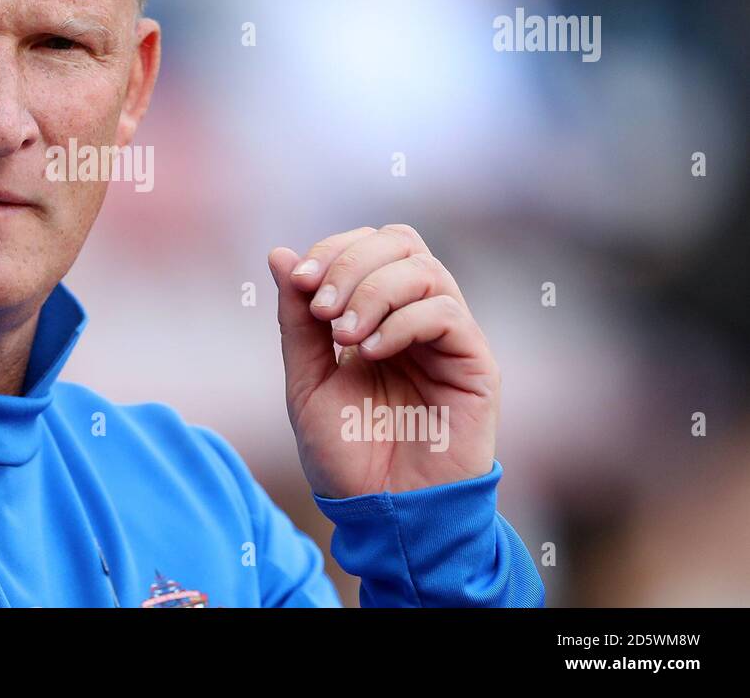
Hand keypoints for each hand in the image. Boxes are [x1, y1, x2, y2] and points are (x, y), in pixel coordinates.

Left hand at [267, 225, 498, 499]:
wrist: (383, 513)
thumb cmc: (347, 454)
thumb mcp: (306, 379)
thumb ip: (296, 319)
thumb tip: (280, 253)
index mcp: (379, 312)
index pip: (367, 245)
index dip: (333, 251)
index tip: (300, 283)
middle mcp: (417, 316)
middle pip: (400, 241)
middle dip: (352, 262)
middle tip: (322, 307)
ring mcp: (449, 338)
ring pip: (425, 269)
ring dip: (373, 290)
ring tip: (344, 335)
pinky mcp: (475, 365)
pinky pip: (447, 313)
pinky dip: (402, 321)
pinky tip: (372, 352)